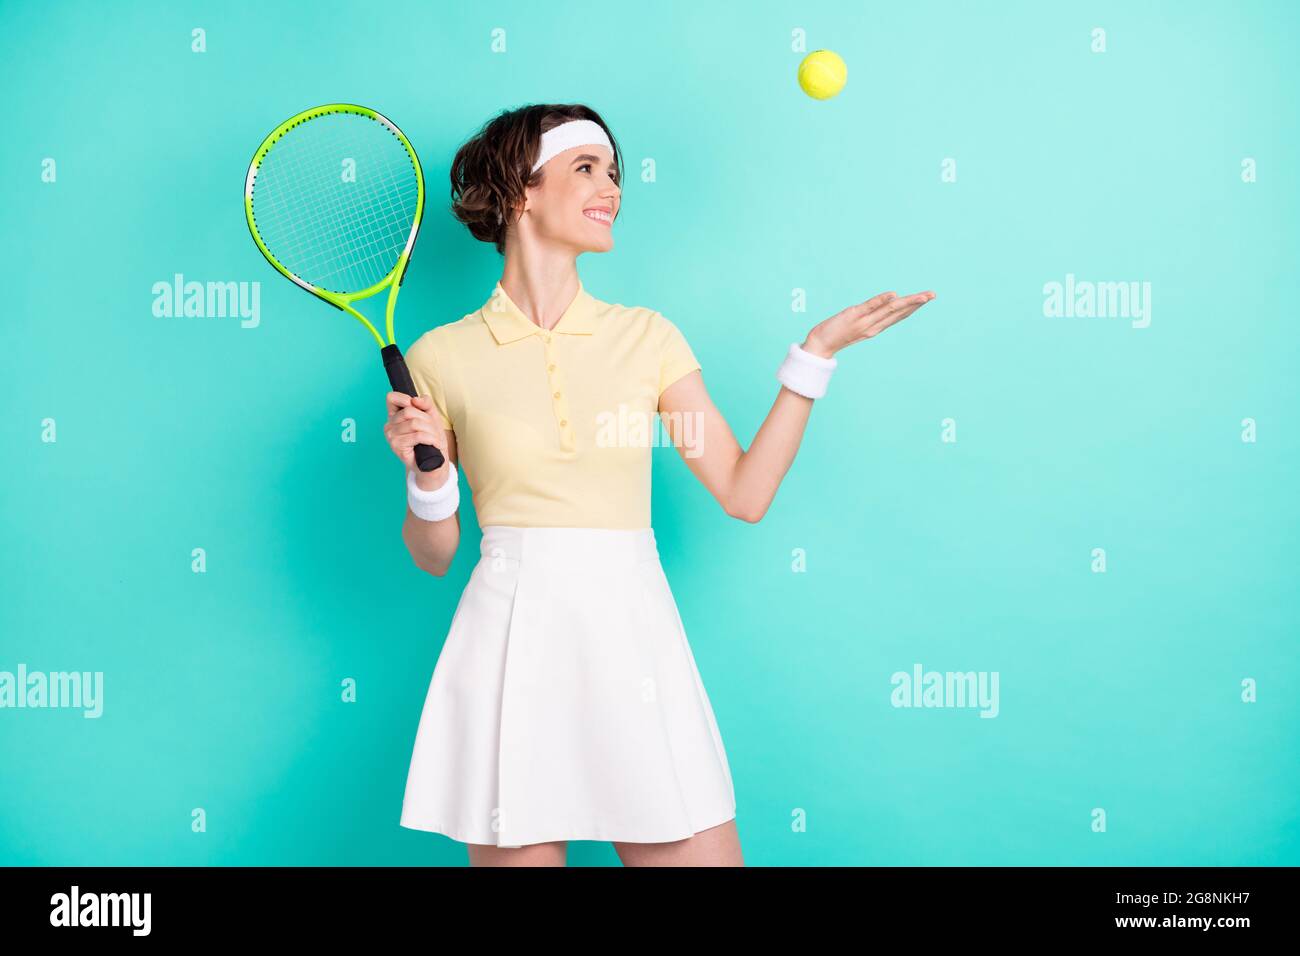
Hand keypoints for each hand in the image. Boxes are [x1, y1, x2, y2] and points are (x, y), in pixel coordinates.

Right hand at [384, 392, 449, 490]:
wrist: (434, 462)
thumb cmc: (431, 439)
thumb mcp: (431, 417)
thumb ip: (426, 403)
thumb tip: (416, 400)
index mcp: (394, 417)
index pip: (391, 398)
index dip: (405, 399)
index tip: (416, 407)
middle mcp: (389, 426)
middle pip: (409, 411)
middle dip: (427, 419)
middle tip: (433, 430)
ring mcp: (391, 437)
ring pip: (415, 423)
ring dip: (431, 431)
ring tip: (435, 438)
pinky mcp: (397, 447)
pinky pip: (418, 436)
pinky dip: (431, 439)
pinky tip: (434, 444)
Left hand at [802, 290, 935, 357]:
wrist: (819, 345)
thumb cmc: (837, 334)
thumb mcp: (857, 326)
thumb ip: (870, 318)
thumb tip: (879, 308)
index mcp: (875, 328)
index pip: (898, 316)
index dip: (914, 307)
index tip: (927, 298)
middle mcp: (873, 326)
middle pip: (899, 312)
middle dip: (917, 303)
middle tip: (933, 295)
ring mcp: (864, 321)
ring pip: (889, 310)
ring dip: (906, 302)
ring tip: (922, 296)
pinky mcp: (853, 316)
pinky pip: (870, 307)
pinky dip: (882, 300)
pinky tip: (893, 294)